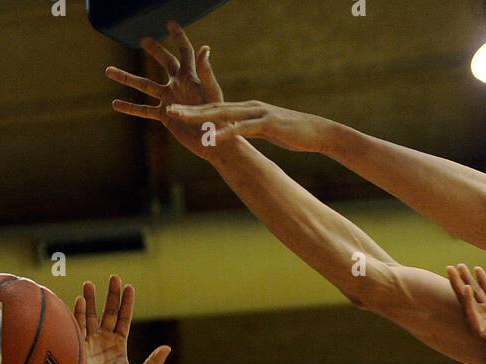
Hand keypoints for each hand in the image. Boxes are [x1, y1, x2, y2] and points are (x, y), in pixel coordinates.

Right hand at [73, 275, 170, 363]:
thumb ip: (153, 362)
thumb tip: (167, 348)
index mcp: (118, 347)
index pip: (123, 320)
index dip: (127, 304)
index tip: (130, 287)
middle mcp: (103, 343)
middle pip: (108, 313)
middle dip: (110, 296)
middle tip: (114, 277)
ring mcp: (90, 345)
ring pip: (90, 317)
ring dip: (89, 300)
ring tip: (89, 284)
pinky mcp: (78, 351)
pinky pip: (76, 328)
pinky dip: (76, 314)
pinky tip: (77, 301)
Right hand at [107, 22, 226, 159]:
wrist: (214, 142)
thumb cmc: (219, 119)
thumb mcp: (211, 94)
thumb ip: (206, 72)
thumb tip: (204, 48)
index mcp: (191, 77)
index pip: (185, 52)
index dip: (179, 37)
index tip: (170, 24)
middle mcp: (178, 86)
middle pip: (164, 63)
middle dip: (155, 50)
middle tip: (143, 40)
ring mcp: (170, 100)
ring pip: (145, 85)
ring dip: (127, 78)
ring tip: (108, 70)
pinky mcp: (165, 117)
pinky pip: (144, 111)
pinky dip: (130, 108)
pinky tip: (115, 104)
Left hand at [164, 99, 330, 152]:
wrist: (317, 132)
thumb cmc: (292, 133)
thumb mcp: (265, 131)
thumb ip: (248, 130)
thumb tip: (235, 135)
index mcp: (247, 109)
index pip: (216, 108)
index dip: (195, 109)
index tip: (176, 111)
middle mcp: (249, 106)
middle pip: (214, 107)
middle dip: (191, 109)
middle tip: (169, 110)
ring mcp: (258, 113)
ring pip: (225, 114)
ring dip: (203, 116)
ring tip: (184, 119)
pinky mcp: (268, 124)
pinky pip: (245, 128)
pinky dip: (228, 131)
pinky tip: (214, 135)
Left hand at [448, 264, 485, 363]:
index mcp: (478, 328)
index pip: (469, 310)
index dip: (467, 299)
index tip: (466, 288)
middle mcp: (480, 317)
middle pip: (466, 297)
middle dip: (458, 283)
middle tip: (449, 268)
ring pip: (476, 291)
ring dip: (468, 278)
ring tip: (460, 265)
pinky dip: (483, 280)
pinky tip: (477, 270)